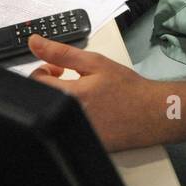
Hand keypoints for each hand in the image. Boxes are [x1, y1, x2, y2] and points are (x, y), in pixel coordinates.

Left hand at [29, 37, 164, 150]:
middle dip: (50, 85)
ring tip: (80, 96)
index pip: (35, 81)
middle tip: (68, 79)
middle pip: (41, 99)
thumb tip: (34, 42)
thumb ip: (61, 52)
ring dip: (59, 101)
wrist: (151, 112)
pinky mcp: (81, 143)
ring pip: (52, 113)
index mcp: (70, 95)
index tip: (57, 69)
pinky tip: (87, 112)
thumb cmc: (127, 88)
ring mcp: (74, 132)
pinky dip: (70, 117)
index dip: (44, 71)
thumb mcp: (95, 63)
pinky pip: (64, 128)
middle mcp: (68, 117)